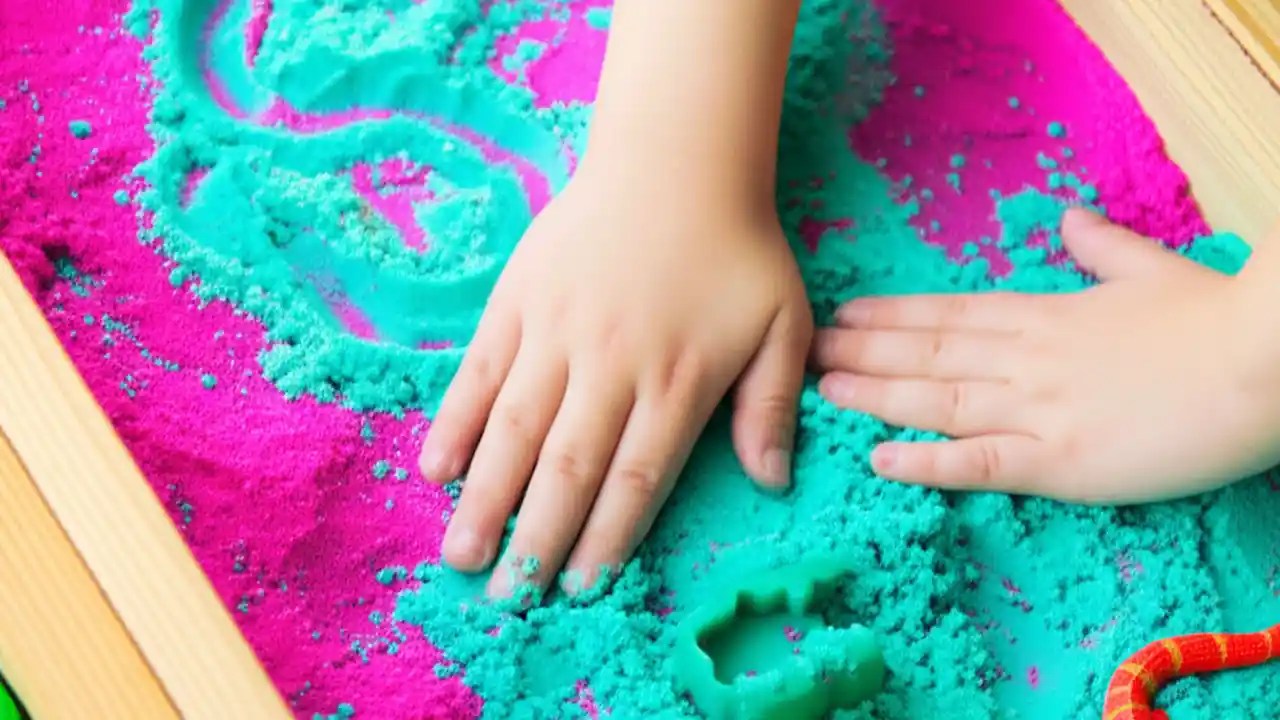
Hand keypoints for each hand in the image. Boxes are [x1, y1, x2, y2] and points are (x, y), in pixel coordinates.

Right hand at [419, 173, 811, 597]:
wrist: (677, 161)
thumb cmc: (736, 249)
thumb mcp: (782, 324)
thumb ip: (769, 407)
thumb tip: (771, 482)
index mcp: (675, 382)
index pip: (634, 480)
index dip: (604, 539)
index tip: (578, 587)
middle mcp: (609, 367)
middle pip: (566, 468)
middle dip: (535, 538)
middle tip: (508, 598)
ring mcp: (555, 334)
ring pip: (513, 430)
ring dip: (486, 497)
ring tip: (461, 555)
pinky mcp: (517, 303)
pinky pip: (480, 373)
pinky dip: (456, 422)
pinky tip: (437, 469)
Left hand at [812, 209, 1279, 503]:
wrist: (1264, 362)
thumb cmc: (1215, 320)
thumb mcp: (1153, 269)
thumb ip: (1102, 246)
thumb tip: (1070, 217)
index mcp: (1046, 316)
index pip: (950, 314)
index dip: (892, 316)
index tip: (844, 315)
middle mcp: (1026, 359)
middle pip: (928, 354)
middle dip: (863, 353)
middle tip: (805, 351)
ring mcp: (1038, 410)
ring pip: (937, 400)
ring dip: (875, 396)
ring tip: (821, 392)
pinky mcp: (1061, 462)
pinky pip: (979, 462)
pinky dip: (926, 461)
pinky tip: (879, 459)